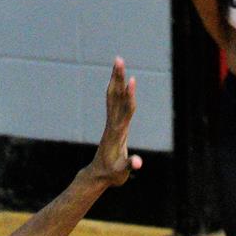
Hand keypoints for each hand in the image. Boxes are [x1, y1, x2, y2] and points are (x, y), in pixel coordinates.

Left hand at [84, 57, 141, 188]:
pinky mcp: (112, 123)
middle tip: (118, 60)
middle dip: (118, 78)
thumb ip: (129, 166)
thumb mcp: (121, 173)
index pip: (126, 110)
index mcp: (117, 132)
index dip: (130, 96)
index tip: (131, 81)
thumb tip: (137, 163)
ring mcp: (111, 122)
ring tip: (118, 61)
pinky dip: (116, 88)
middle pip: (116, 96)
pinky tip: (117, 78)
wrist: (98, 176)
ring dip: (115, 78)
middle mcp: (113, 124)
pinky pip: (113, 101)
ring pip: (113, 96)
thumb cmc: (111, 175)